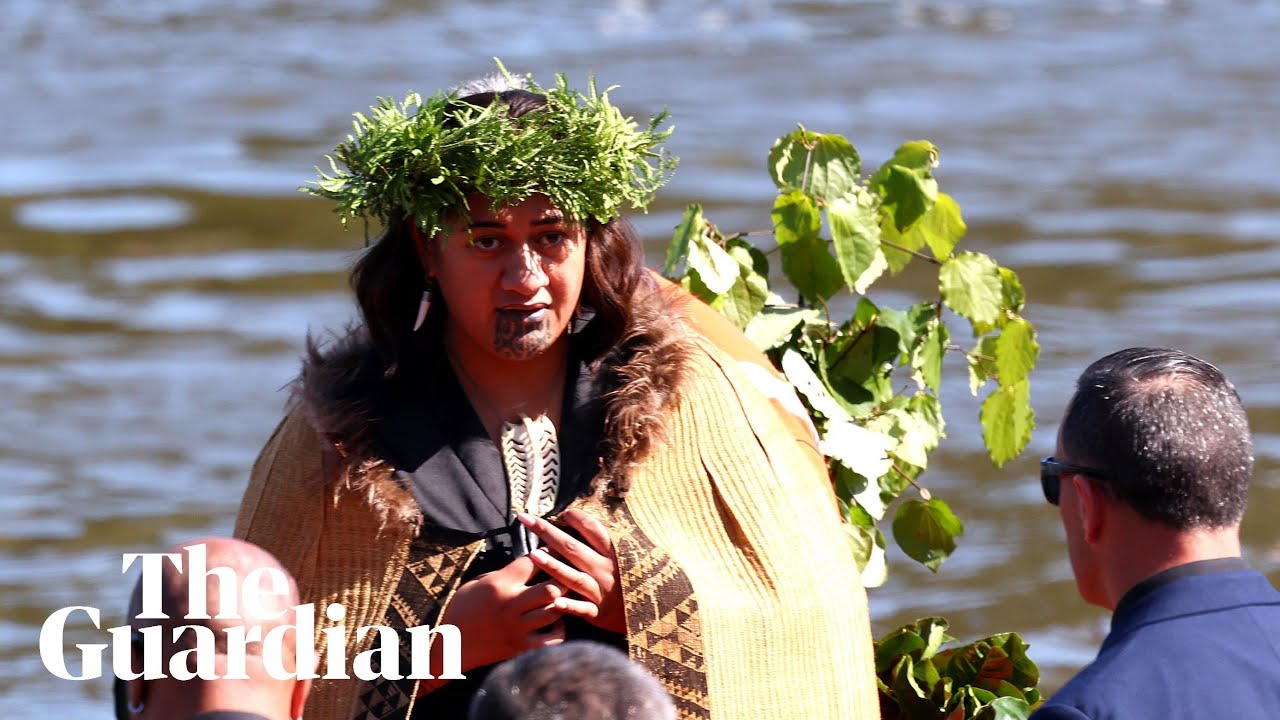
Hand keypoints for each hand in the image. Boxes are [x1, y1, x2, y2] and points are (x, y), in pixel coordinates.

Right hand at [438, 555, 567, 672]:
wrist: (448, 646)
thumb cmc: (462, 609)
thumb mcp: (477, 583)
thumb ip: (504, 574)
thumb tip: (529, 564)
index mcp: (500, 584)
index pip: (533, 562)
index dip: (547, 552)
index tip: (555, 550)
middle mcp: (511, 605)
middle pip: (551, 588)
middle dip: (563, 579)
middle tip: (567, 575)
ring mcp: (517, 628)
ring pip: (555, 612)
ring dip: (564, 603)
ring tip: (565, 597)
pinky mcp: (521, 647)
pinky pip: (553, 640)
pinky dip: (559, 630)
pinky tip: (556, 622)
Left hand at [518, 509, 624, 633]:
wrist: (651, 610)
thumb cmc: (632, 578)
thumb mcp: (627, 555)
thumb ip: (605, 541)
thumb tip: (581, 519)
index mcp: (613, 552)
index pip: (593, 528)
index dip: (576, 518)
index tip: (562, 512)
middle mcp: (605, 569)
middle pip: (573, 547)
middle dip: (547, 531)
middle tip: (526, 518)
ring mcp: (601, 591)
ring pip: (574, 577)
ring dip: (553, 566)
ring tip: (532, 555)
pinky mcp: (599, 612)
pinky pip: (583, 609)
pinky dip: (570, 606)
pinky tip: (556, 602)